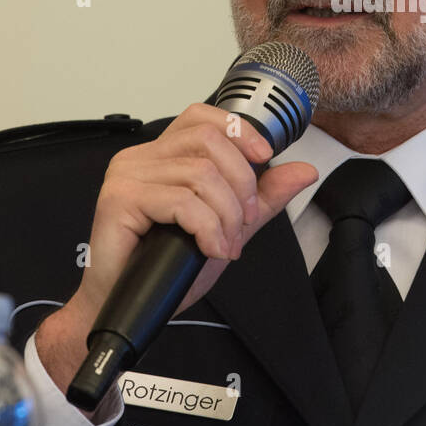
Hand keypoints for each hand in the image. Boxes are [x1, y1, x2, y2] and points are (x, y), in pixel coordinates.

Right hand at [37, 104, 318, 399]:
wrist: (127, 307)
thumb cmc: (165, 269)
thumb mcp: (228, 225)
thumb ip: (263, 197)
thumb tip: (305, 170)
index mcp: (162, 155)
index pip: (203, 117)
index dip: (240, 131)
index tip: (264, 158)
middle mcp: (141, 158)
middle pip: (208, 140)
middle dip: (241, 182)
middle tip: (243, 222)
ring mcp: (127, 176)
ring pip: (201, 173)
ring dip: (225, 215)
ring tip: (224, 243)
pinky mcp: (120, 200)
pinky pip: (182, 202)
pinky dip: (207, 227)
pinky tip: (210, 248)